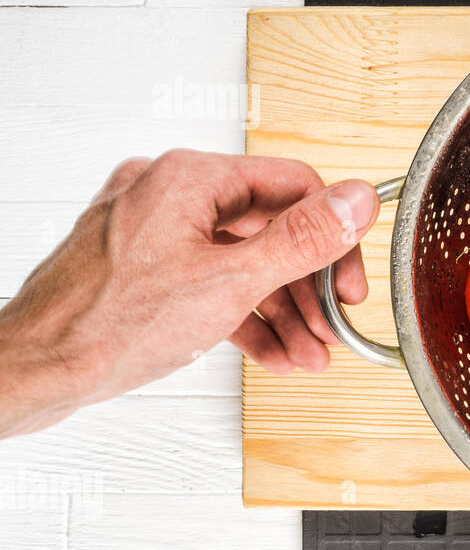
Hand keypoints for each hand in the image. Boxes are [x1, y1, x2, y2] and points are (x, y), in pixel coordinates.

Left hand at [0, 150, 379, 438]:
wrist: (33, 371)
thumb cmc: (108, 326)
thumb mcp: (230, 283)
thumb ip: (302, 240)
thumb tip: (356, 201)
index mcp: (188, 178)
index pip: (293, 186)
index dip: (333, 239)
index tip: (349, 284)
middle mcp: (166, 193)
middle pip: (267, 227)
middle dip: (305, 288)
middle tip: (330, 327)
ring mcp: (149, 230)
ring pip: (239, 260)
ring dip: (279, 309)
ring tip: (305, 352)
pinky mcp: (138, 266)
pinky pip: (207, 280)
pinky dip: (240, 313)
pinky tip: (268, 351)